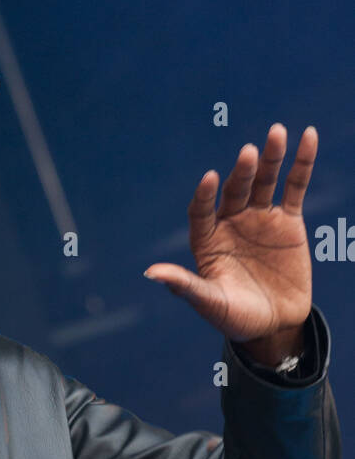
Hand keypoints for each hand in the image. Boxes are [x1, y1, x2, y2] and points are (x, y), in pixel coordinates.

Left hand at [143, 124, 315, 348]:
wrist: (275, 325)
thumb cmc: (236, 317)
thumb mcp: (210, 303)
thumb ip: (185, 285)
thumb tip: (150, 272)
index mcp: (206, 239)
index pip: (201, 211)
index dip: (204, 197)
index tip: (208, 180)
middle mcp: (230, 222)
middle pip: (235, 190)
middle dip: (242, 172)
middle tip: (248, 153)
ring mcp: (259, 217)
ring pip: (263, 181)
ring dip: (270, 158)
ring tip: (275, 133)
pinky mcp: (288, 220)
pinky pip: (294, 187)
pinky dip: (301, 163)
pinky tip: (307, 137)